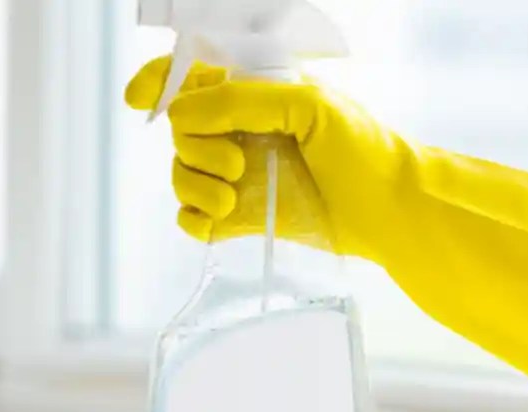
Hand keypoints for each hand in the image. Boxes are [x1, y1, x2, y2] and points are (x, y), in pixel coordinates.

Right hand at [125, 55, 412, 263]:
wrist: (388, 210)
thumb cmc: (361, 147)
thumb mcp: (307, 105)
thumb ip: (241, 100)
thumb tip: (179, 113)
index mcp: (254, 91)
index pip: (190, 74)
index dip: (158, 82)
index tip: (139, 100)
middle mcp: (238, 129)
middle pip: (178, 130)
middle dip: (195, 146)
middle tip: (235, 162)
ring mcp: (235, 174)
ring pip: (179, 174)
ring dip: (196, 184)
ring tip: (234, 195)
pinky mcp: (236, 216)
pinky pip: (190, 217)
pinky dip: (194, 219)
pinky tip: (216, 221)